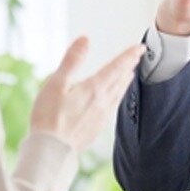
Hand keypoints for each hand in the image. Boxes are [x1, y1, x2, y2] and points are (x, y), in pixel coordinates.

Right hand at [30, 37, 144, 151]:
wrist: (51, 151)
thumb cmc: (49, 116)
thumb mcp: (56, 83)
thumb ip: (72, 60)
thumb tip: (85, 39)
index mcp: (95, 88)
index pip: (116, 67)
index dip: (129, 55)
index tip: (140, 47)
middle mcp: (103, 101)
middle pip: (120, 79)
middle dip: (129, 65)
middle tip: (138, 56)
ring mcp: (101, 116)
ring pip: (118, 94)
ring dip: (125, 81)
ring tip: (130, 74)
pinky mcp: (97, 127)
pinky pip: (113, 107)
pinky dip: (118, 96)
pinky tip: (115, 99)